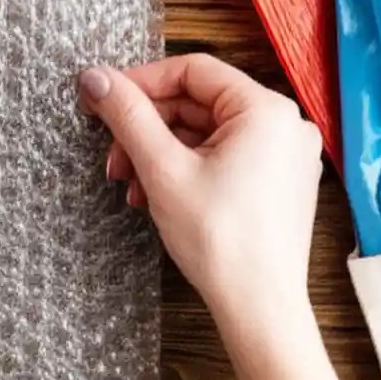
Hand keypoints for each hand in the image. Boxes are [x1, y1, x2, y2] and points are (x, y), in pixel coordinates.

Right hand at [77, 54, 323, 320]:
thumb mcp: (163, 170)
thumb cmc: (221, 241)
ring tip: (131, 186)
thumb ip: (128, 116)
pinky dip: (188, 169)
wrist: (258, 308)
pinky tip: (156, 195)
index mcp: (267, 110)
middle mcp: (285, 125)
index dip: (143, 82)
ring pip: (208, 134)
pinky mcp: (279, 182)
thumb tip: (94, 77)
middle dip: (149, 129)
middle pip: (200, 104)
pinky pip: (227, 157)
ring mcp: (286, 155)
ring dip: (162, 153)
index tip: (105, 101)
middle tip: (113, 157)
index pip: (194, 71)